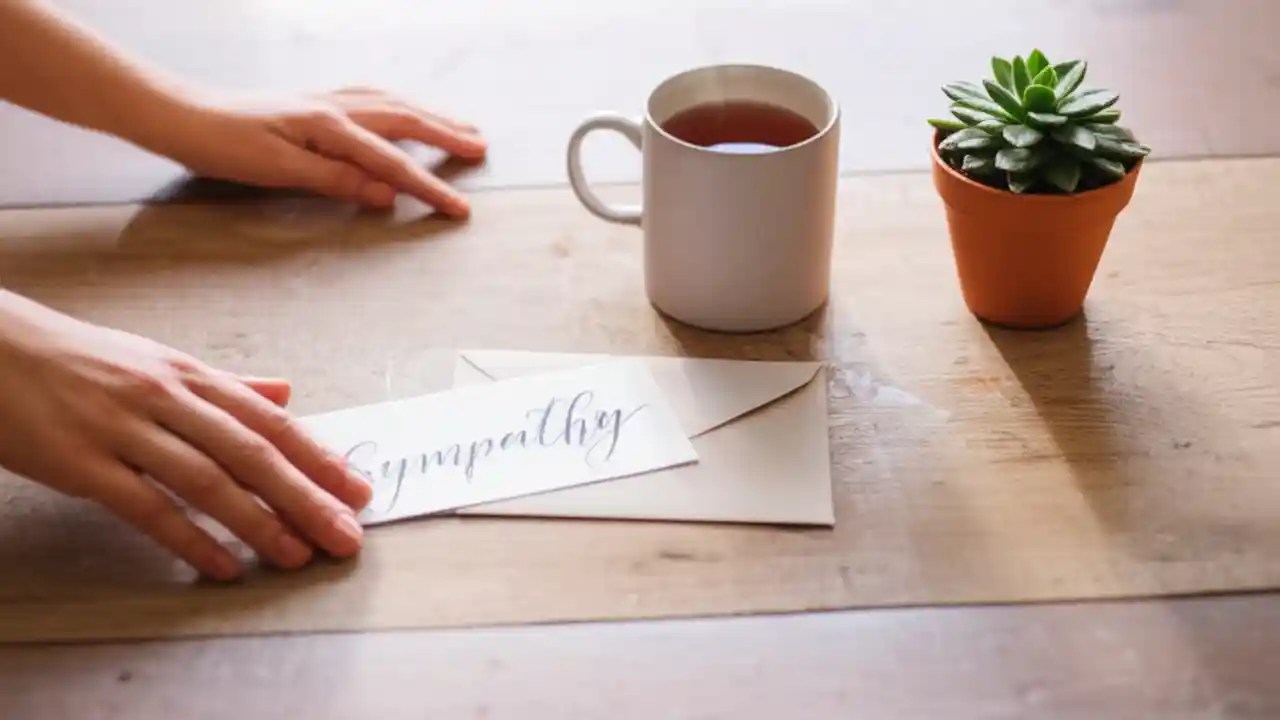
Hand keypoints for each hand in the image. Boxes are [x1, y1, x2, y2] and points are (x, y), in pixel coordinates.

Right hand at [0, 291, 372, 579]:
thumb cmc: (81, 359)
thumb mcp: (159, 361)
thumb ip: (226, 384)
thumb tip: (287, 392)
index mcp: (190, 374)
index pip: (269, 421)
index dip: (318, 457)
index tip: (358, 490)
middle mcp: (165, 398)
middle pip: (250, 452)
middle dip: (305, 495)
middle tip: (346, 533)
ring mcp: (123, 429)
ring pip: (206, 479)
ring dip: (258, 521)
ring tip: (298, 555)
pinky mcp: (81, 462)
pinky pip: (145, 507)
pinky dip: (188, 538)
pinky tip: (222, 565)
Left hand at [157, 87, 486, 217]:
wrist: (181, 115)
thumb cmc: (222, 145)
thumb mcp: (278, 170)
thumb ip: (336, 180)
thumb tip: (386, 194)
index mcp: (329, 125)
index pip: (393, 162)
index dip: (430, 187)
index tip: (459, 209)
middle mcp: (333, 106)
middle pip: (405, 119)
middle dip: (447, 136)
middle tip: (482, 149)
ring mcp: (325, 100)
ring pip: (392, 103)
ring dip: (431, 115)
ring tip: (460, 126)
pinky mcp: (314, 103)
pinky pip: (372, 98)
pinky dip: (399, 104)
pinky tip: (403, 109)